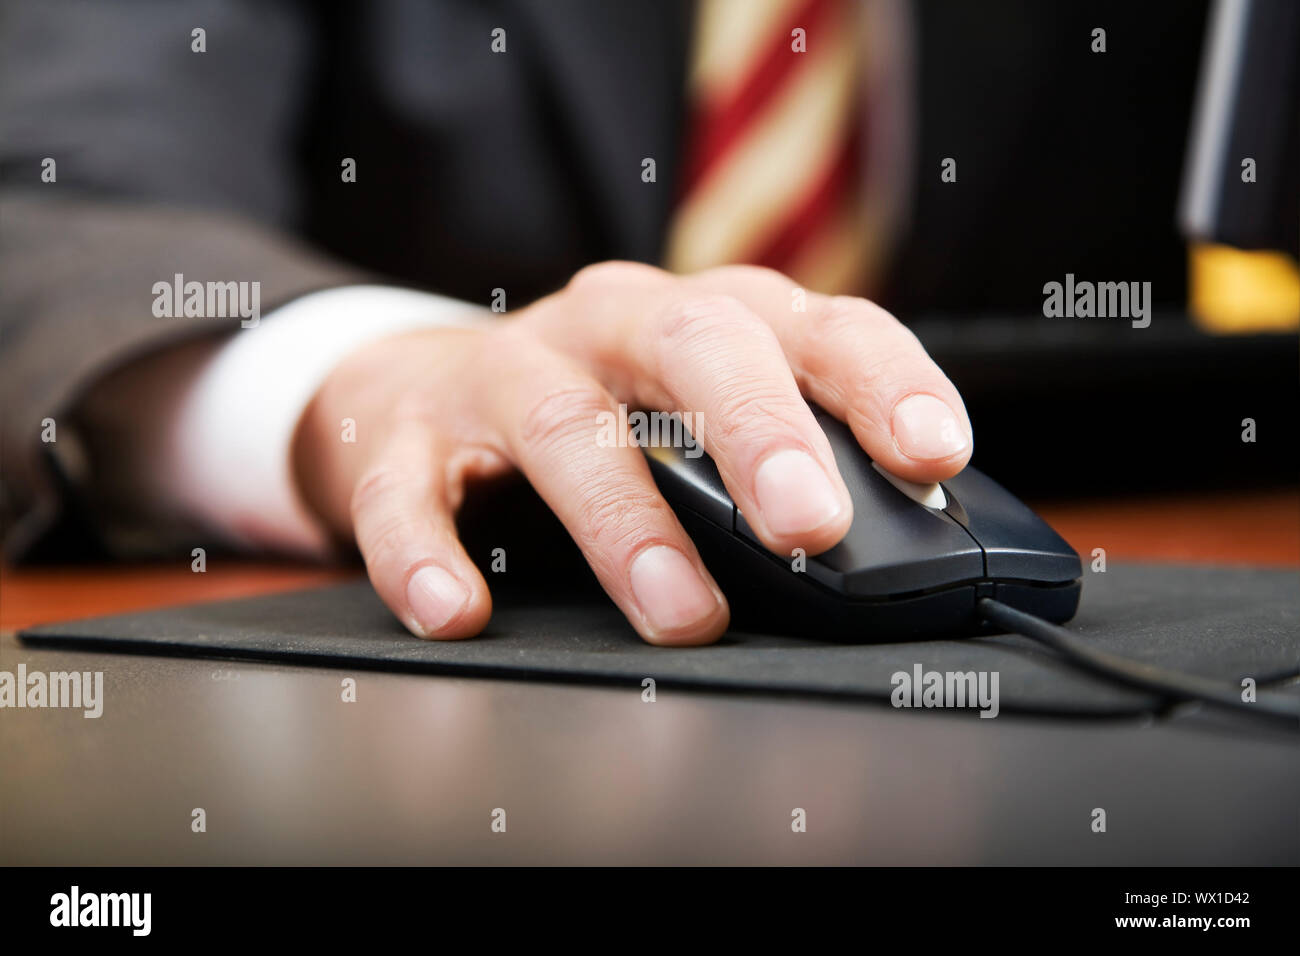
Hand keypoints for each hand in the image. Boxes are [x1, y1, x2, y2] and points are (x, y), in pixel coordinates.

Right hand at [292, 263, 972, 644]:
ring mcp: (506, 371)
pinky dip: (427, 550)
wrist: (416, 388)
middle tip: (809, 525)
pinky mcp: (406, 431)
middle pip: (695, 347)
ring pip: (566, 425)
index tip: (932, 453)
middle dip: (759, 432)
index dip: (880, 380)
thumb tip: (897, 559)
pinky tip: (459, 610)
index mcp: (706, 320)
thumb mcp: (697, 417)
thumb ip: (781, 466)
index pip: (813, 327)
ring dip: (626, 524)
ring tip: (680, 614)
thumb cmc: (598, 415)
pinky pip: (406, 489)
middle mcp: (612, 326)